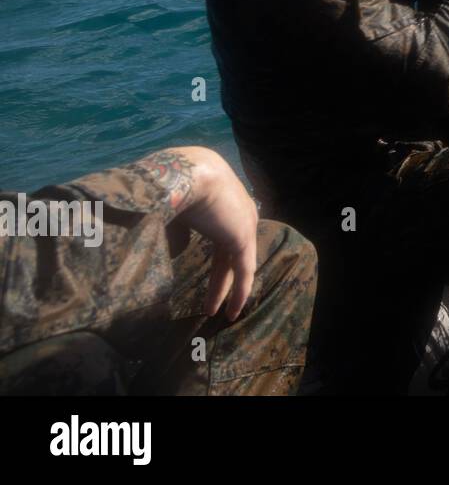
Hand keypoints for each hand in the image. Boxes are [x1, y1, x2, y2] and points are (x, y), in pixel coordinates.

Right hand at [171, 147, 259, 321]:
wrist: (183, 172)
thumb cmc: (166, 185)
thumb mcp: (169, 208)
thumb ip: (174, 228)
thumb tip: (172, 248)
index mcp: (218, 202)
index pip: (219, 237)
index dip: (212, 259)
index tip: (202, 277)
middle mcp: (235, 210)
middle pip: (228, 253)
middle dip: (220, 279)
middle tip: (211, 302)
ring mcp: (243, 222)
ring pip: (237, 264)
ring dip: (225, 290)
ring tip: (217, 313)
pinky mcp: (244, 236)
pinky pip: (244, 270)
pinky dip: (238, 291)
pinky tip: (232, 311)